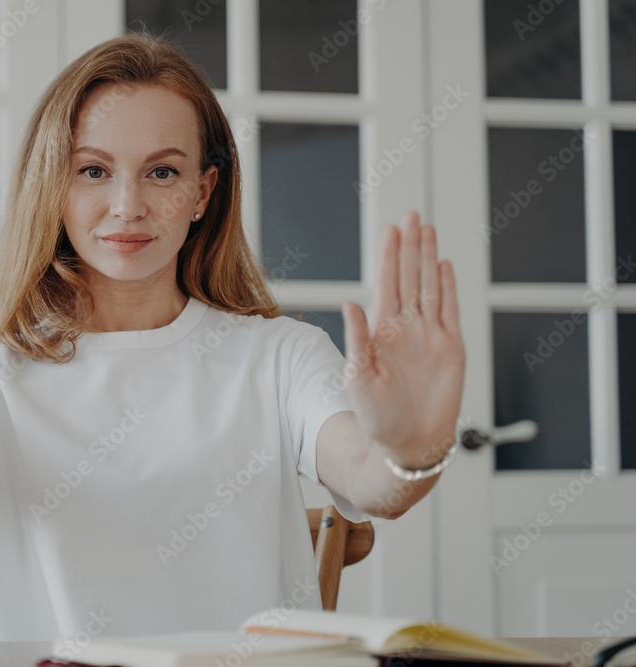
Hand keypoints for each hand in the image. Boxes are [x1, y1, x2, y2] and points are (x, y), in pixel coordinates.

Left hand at [340, 211, 465, 466]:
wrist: (408, 443)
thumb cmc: (377, 417)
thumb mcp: (358, 377)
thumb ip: (357, 339)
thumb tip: (349, 303)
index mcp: (381, 332)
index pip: (387, 284)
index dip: (390, 256)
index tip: (391, 230)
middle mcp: (405, 328)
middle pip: (410, 277)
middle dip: (410, 246)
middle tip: (411, 215)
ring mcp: (429, 336)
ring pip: (430, 287)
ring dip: (428, 259)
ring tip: (428, 230)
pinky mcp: (450, 348)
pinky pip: (449, 310)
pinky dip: (448, 287)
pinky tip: (444, 266)